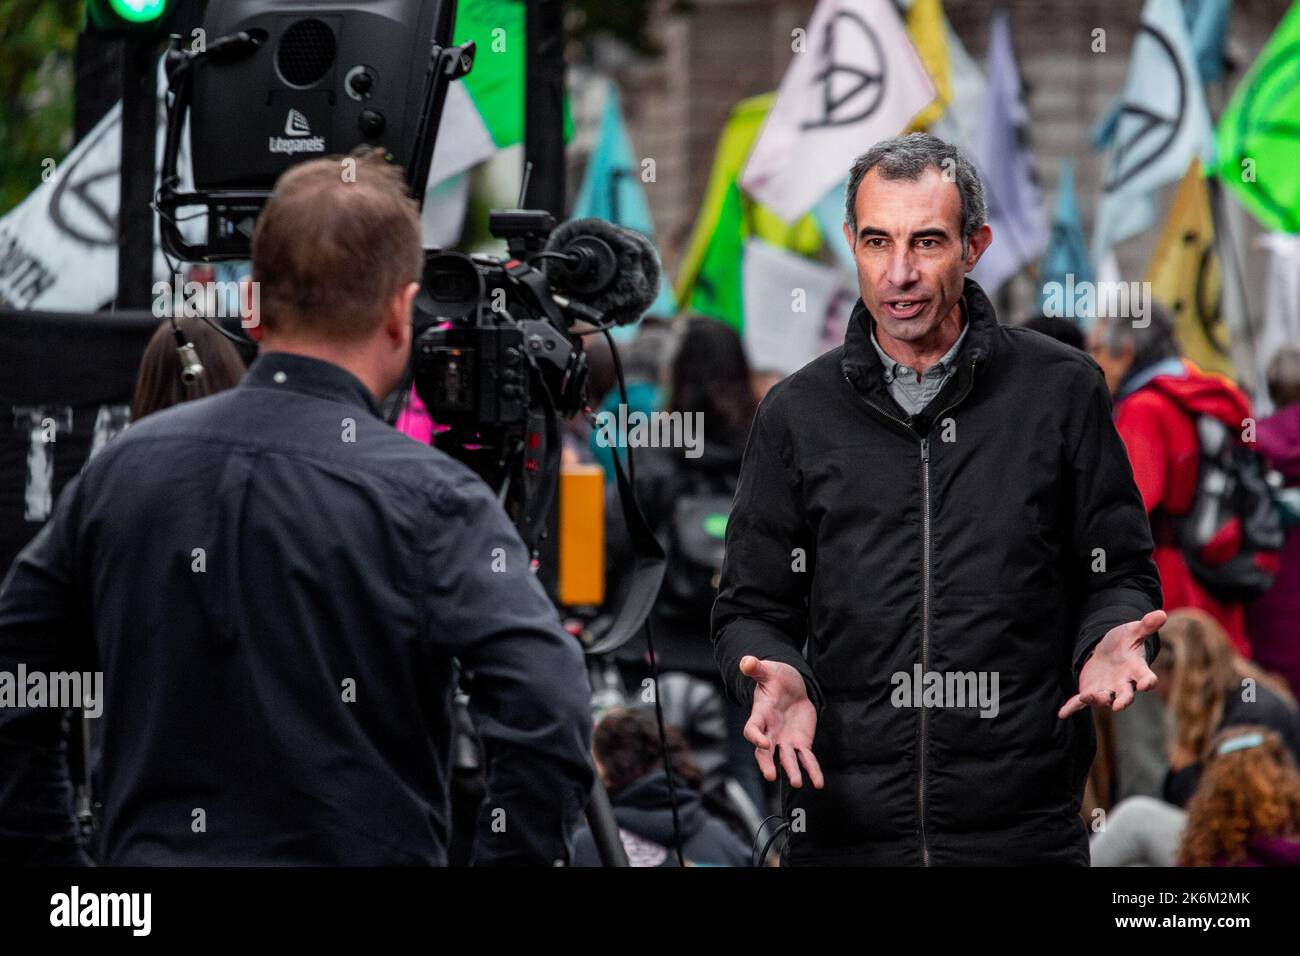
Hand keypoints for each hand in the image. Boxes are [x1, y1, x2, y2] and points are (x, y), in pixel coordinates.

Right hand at [739, 656, 823, 788]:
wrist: (792, 687)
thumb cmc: (776, 678)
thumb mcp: (768, 671)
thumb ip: (756, 668)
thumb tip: (746, 661)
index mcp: (760, 714)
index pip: (752, 728)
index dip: (755, 737)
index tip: (763, 743)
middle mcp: (770, 732)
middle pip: (765, 752)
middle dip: (767, 763)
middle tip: (771, 775)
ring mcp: (785, 740)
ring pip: (786, 759)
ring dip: (792, 771)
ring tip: (797, 783)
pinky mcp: (800, 743)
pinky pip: (806, 759)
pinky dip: (812, 770)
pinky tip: (818, 783)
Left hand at [1058, 609, 1165, 718]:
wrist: (1108, 651)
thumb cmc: (1124, 643)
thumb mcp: (1133, 632)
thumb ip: (1146, 625)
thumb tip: (1161, 613)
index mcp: (1136, 670)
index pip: (1146, 678)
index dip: (1148, 681)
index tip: (1148, 684)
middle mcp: (1123, 684)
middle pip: (1125, 696)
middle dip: (1122, 701)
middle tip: (1118, 706)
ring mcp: (1106, 689)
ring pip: (1103, 698)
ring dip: (1097, 699)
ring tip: (1088, 696)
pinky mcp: (1090, 690)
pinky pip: (1080, 702)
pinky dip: (1071, 707)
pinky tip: (1062, 713)